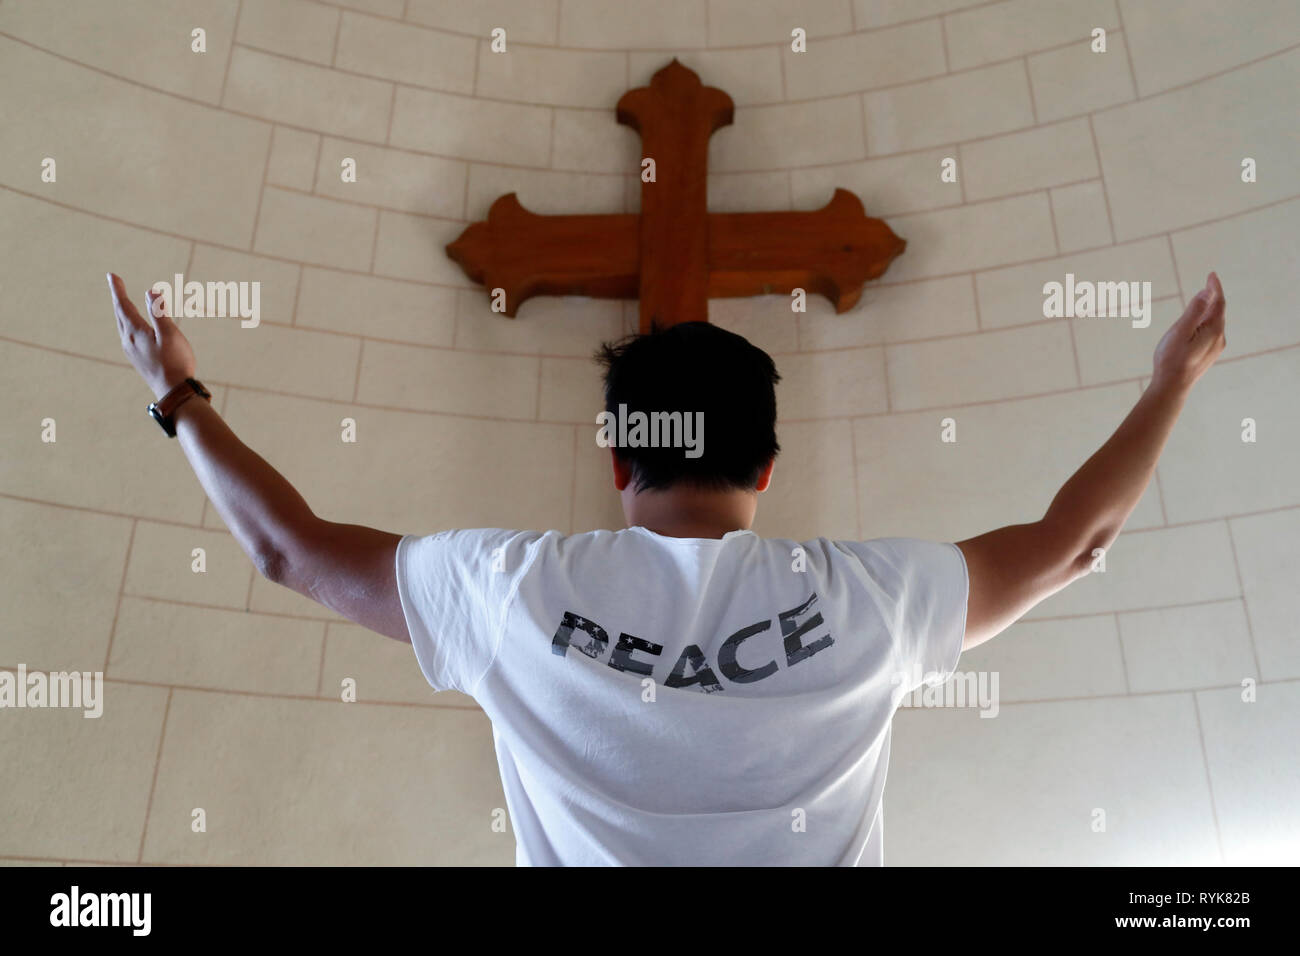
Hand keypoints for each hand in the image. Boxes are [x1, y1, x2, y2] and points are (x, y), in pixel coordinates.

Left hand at [108, 272, 196, 399]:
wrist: (173, 392)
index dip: (118, 289)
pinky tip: (132, 328)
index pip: (123, 305)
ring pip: (122, 325)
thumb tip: (150, 291)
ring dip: (121, 311)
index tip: (112, 275)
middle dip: (118, 297)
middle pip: (120, 314)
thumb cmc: (175, 362)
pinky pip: (127, 335)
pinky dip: (127, 324)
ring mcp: (131, 351)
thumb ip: (159, 312)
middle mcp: (129, 340)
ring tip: (122, 302)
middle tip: (115, 283)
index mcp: (135, 332)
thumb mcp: (170, 334)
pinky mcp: (137, 359)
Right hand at [1151, 271, 1225, 392]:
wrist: (1173, 387)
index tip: (1211, 274)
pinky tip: (1199, 323)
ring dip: (1210, 309)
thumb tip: (1206, 293)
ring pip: (1215, 322)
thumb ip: (1194, 311)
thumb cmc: (1171, 359)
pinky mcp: (1209, 355)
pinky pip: (1212, 331)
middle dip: (1214, 296)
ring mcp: (1215, 347)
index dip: (1215, 287)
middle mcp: (1219, 338)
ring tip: (1203, 299)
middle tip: (1208, 283)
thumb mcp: (1180, 331)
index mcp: (1213, 330)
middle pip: (1219, 311)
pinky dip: (1207, 320)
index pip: (1218, 302)